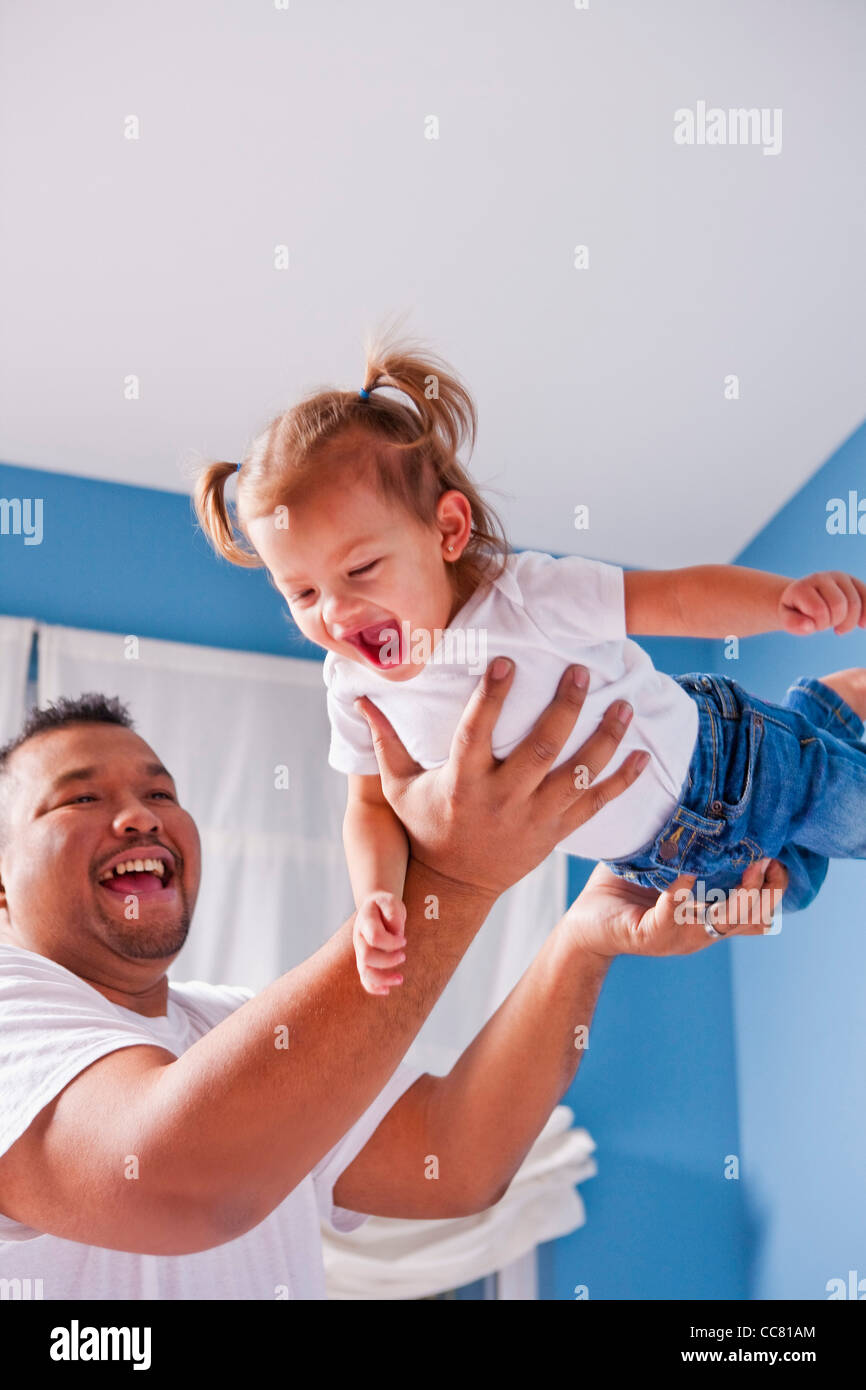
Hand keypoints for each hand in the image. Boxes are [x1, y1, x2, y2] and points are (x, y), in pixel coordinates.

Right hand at [353, 891, 406, 996]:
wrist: (374, 906)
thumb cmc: (386, 905)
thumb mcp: (392, 902)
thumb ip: (393, 915)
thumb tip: (397, 934)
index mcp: (365, 921)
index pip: (375, 937)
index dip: (391, 942)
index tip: (404, 940)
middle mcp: (359, 937)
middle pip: (367, 956)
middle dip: (388, 960)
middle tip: (403, 956)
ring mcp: (360, 950)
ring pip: (364, 971)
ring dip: (382, 978)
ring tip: (400, 979)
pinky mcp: (364, 960)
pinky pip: (364, 979)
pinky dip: (374, 987)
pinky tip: (387, 990)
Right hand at [354, 658, 649, 898]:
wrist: (455, 886)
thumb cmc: (427, 826)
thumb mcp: (399, 787)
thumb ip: (385, 742)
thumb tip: (359, 698)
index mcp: (463, 782)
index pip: (477, 733)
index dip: (491, 697)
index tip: (506, 662)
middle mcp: (502, 799)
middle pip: (541, 749)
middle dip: (564, 708)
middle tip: (581, 671)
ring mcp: (534, 817)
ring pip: (577, 776)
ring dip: (605, 740)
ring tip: (623, 705)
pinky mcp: (556, 832)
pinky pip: (596, 806)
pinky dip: (622, 781)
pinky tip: (642, 754)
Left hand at [564, 857, 787, 959]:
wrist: (583, 924)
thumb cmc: (624, 890)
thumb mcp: (663, 866)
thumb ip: (686, 844)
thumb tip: (705, 796)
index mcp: (708, 916)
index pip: (760, 912)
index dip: (775, 888)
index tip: (776, 859)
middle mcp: (700, 930)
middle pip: (755, 919)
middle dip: (768, 889)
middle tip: (765, 859)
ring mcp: (677, 936)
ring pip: (724, 922)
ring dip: (740, 894)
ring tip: (747, 866)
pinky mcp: (649, 935)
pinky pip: (672, 914)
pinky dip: (682, 891)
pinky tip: (685, 870)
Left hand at [779, 571, 865, 635]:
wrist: (803, 598)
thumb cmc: (795, 611)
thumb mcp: (787, 618)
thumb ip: (793, 624)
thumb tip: (809, 626)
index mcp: (803, 587)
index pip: (819, 610)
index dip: (819, 624)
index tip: (812, 625)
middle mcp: (821, 577)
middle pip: (839, 605)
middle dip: (834, 622)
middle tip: (826, 625)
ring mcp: (840, 577)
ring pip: (855, 603)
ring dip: (849, 622)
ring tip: (839, 626)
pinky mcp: (854, 582)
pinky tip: (862, 625)